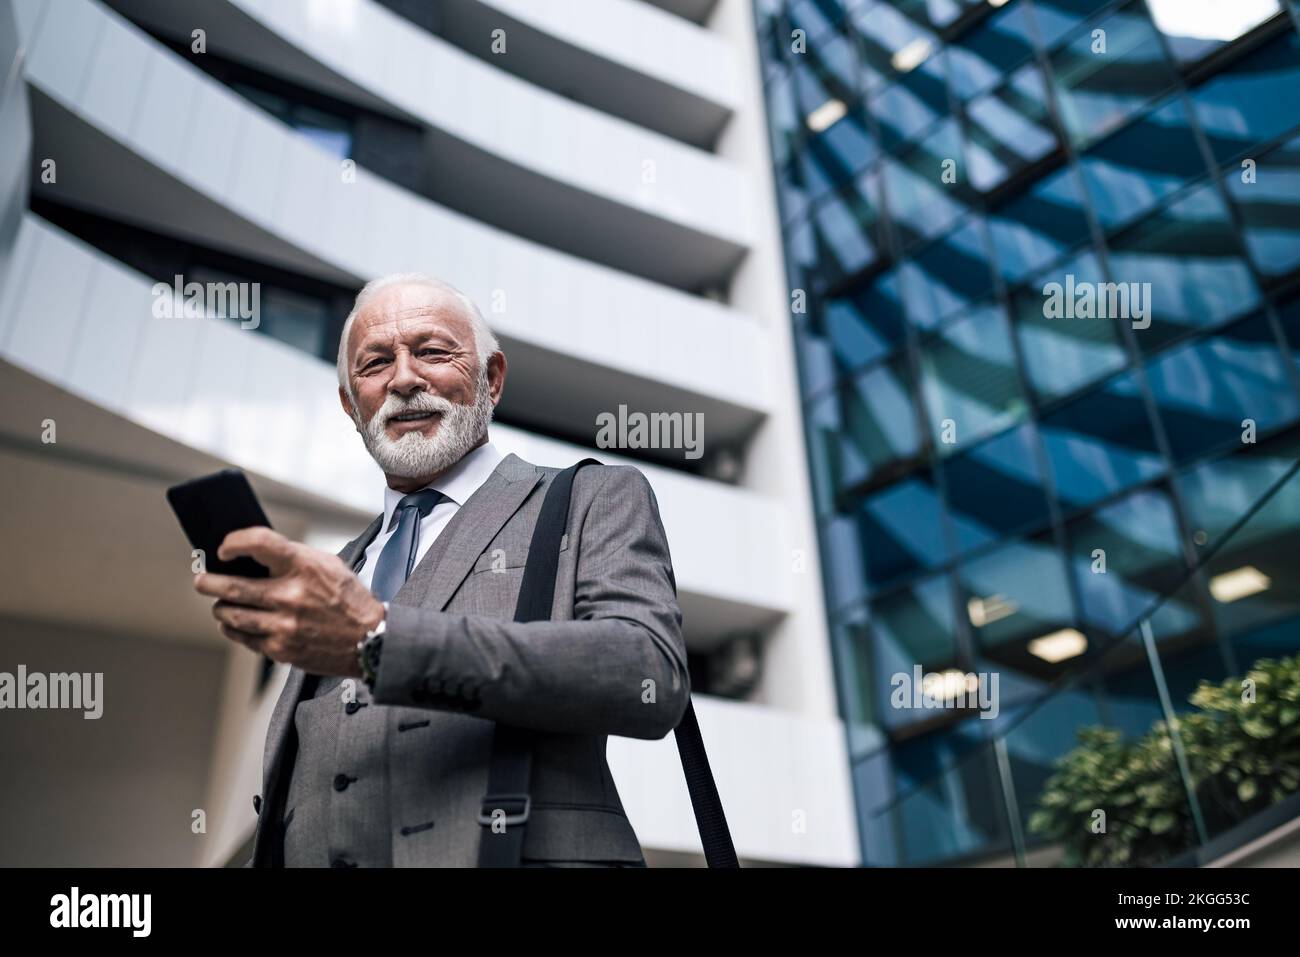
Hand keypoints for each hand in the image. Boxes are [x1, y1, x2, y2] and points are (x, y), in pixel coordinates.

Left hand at [192, 527, 384, 677]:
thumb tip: (255, 554)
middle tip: (202, 580)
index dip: (234, 543)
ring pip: (230, 614)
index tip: (224, 549)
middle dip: (208, 582)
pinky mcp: (280, 648)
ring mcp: (283, 625)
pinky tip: (235, 624)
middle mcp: (290, 595)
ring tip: (221, 604)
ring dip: (220, 607)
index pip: (259, 544)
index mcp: (304, 567)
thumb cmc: (349, 600)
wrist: (369, 640)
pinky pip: (243, 637)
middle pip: (231, 585)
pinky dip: (233, 629)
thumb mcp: (328, 566)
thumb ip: (293, 558)